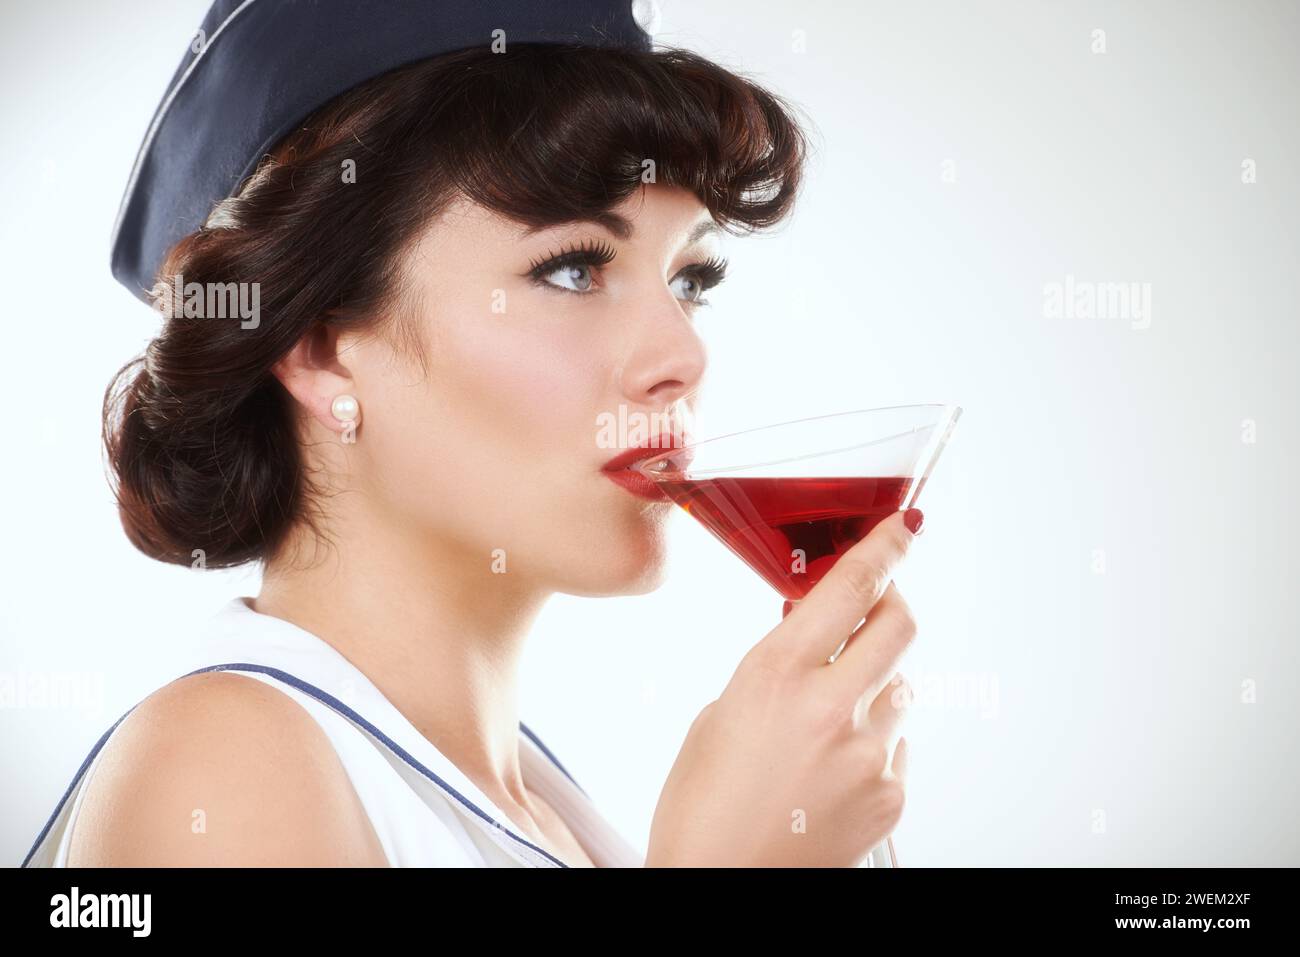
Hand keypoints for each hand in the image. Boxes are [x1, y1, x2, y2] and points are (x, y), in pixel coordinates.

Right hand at [646, 508, 920, 866]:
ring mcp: (868, 757)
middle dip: (892, 603)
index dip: (885, 548)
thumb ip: (774, 670)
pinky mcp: (889, 797)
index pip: (850, 590)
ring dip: (871, 686)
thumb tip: (811, 637)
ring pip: (898, 689)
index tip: (903, 528)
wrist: (718, 888)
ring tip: (825, 724)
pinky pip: (897, 745)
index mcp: (774, 678)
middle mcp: (831, 710)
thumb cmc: (701, 807)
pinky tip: (830, 769)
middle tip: (874, 605)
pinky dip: (872, 742)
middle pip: (900, 626)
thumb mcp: (719, 715)